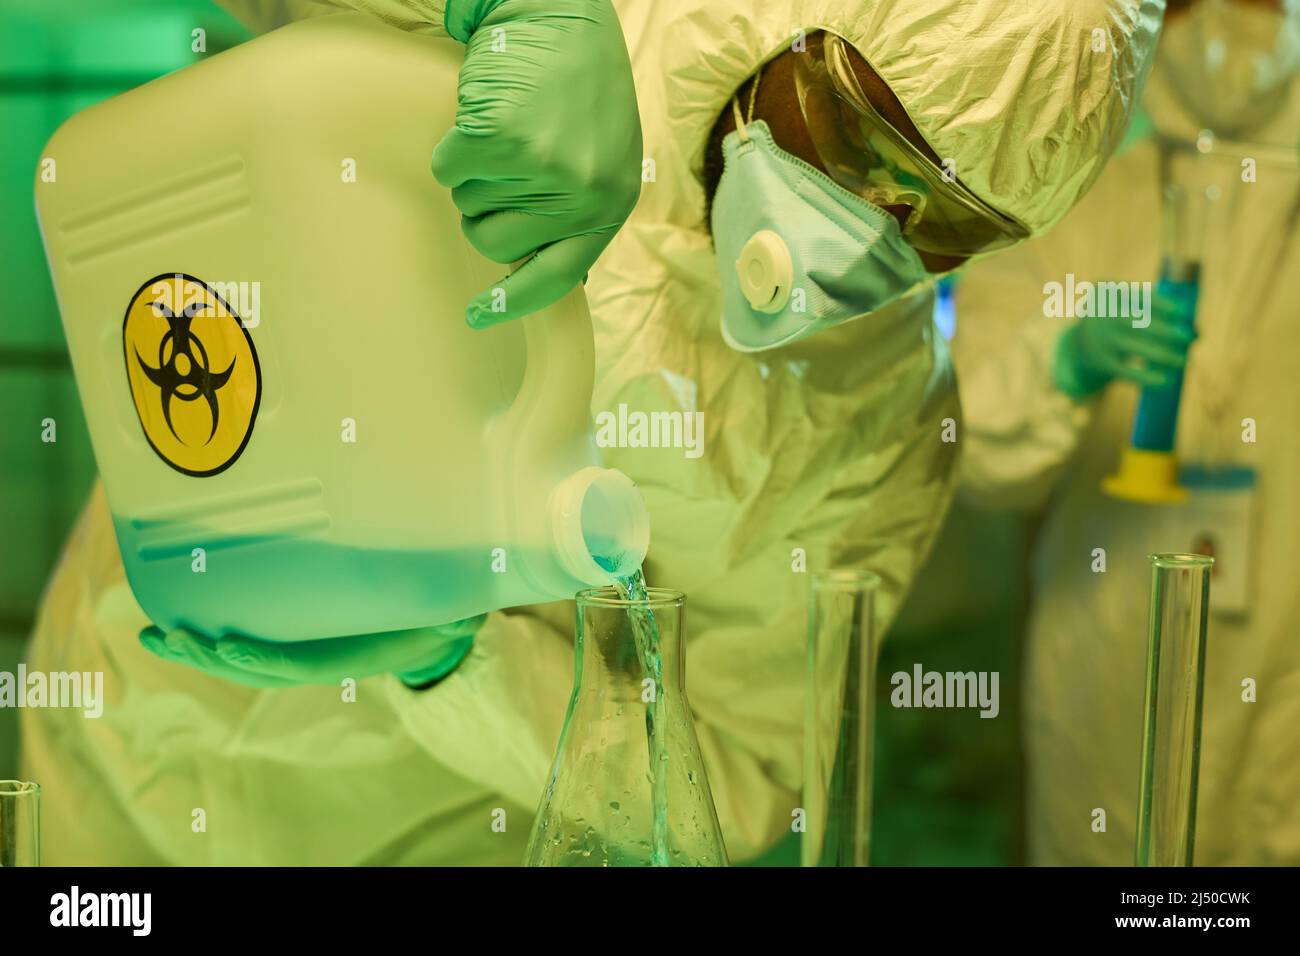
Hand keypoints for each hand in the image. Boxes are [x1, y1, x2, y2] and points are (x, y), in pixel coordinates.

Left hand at [140, 615, 485, 688]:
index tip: (228, 649)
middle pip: (252, 664)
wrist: (428, 632)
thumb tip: (463, 614)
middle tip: (167, 637)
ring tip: (152, 634)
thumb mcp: (449, 617)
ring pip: (240, 654)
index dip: (261, 659)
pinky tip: (180, 615)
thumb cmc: (437, 619)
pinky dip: (211, 632)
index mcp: (345, 657)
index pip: (297, 664)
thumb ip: (452, 616)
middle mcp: (315, 658)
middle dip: (208, 654)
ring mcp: (299, 648)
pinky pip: (246, 637)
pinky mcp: (292, 633)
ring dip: (196, 648)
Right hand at [432, 0, 641, 328]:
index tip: (478, 315)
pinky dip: (453, 144)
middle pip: (495, 244)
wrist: (557, 13)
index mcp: (610, 205)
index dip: (514, 300)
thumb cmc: (576, 83)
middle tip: (508, 160)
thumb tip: (532, 265)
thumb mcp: (601, 156)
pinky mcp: (504, 142)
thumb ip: (576, 210)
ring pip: (469, 205)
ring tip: (507, 128)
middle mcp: (584, 197)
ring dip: (474, 171)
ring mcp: (545, 171)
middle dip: (486, 206)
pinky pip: (449, 169)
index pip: (558, 275)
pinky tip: (484, 114)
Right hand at [1051, 292, 1196, 398]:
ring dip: (1163, 356)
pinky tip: (1165, 381)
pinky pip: (1126, 372)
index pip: (1133, 296)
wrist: (1080, 347)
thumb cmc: (1119, 323)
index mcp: (1107, 295)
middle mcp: (1100, 317)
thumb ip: (1163, 316)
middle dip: (1165, 331)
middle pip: (1136, 323)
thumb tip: (1198, 334)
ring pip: (1135, 348)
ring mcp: (1099, 341)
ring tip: (1183, 362)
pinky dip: (1146, 377)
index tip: (1180, 310)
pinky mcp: (1100, 363)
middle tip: (1187, 338)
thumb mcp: (1131, 310)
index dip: (1158, 303)